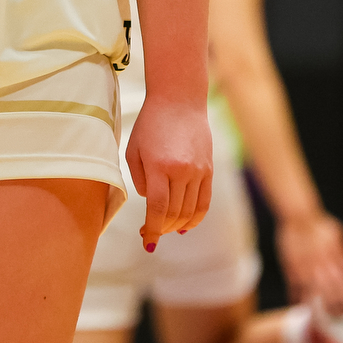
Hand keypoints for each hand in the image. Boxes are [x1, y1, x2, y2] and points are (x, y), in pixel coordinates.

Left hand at [125, 96, 213, 245]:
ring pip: (189, 211)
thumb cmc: (150, 124)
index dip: (153, 229)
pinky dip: (195, 218)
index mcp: (159, 166)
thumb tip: (150, 203)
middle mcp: (181, 171)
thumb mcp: (134, 149)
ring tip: (165, 229)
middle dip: (161, 228)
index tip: (147, 242)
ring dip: (176, 225)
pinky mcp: (208, 170)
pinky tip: (185, 225)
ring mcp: (198, 171)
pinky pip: (204, 202)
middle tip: (150, 233)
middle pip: (174, 213)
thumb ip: (139, 180)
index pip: (158, 208)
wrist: (179, 100)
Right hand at [276, 210, 342, 315]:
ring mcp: (308, 269)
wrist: (298, 216)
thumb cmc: (318, 221)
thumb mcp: (338, 230)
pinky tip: (299, 305)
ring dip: (319, 306)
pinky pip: (296, 288)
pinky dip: (297, 298)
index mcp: (337, 258)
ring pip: (316, 294)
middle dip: (339, 305)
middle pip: (334, 292)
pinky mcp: (293, 269)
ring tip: (322, 316)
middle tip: (342, 315)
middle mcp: (324, 267)